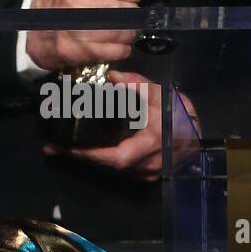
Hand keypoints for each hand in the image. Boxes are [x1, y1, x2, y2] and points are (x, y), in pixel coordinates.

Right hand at [26, 0, 145, 71]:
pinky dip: (125, 45)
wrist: (33, 32)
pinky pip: (117, 47)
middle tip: (134, 2)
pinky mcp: (81, 48)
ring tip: (130, 24)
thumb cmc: (58, 1)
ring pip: (124, 21)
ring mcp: (77, 23)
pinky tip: (122, 42)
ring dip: (133, 23)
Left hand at [42, 70, 200, 181]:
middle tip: (52, 148)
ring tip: (63, 148)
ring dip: (89, 158)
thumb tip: (113, 77)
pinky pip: (119, 167)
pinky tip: (87, 150)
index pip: (115, 156)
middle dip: (79, 156)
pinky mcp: (145, 174)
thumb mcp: (161, 93)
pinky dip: (102, 158)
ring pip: (112, 167)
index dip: (89, 154)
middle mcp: (148, 164)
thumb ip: (137, 85)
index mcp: (152, 143)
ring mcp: (148, 173)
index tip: (64, 147)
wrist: (198, 133)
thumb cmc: (180, 112)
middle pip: (107, 165)